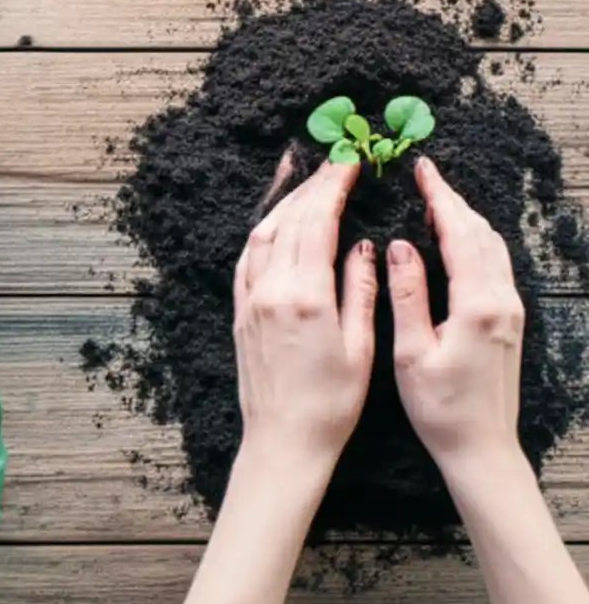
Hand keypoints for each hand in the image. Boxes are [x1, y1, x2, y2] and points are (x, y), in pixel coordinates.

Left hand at [233, 160, 377, 462]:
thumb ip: (360, 290)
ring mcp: (250, 302)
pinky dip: (262, 233)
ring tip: (301, 177)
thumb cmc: (331, 403)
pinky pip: (247, 260)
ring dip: (283, 203)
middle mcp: (271, 292)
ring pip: (261, 236)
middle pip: (288, 222)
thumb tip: (363, 246)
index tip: (348, 163)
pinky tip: (274, 224)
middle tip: (331, 162)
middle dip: (311, 187)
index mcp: (306, 297)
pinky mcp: (240, 315)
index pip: (317, 224)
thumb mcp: (361, 347)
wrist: (283, 441)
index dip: (332, 187)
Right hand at [387, 157, 524, 467]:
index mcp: (477, 305)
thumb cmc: (440, 408)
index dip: (440, 197)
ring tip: (435, 201)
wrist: (482, 448)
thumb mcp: (412, 352)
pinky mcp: (508, 322)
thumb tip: (401, 246)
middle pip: (481, 234)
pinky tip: (454, 242)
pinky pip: (493, 266)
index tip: (422, 169)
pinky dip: (473, 242)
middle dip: (453, 201)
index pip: (459, 235)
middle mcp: (502, 302)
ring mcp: (510, 311)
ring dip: (465, 219)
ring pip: (491, 248)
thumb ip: (408, 294)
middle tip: (424, 177)